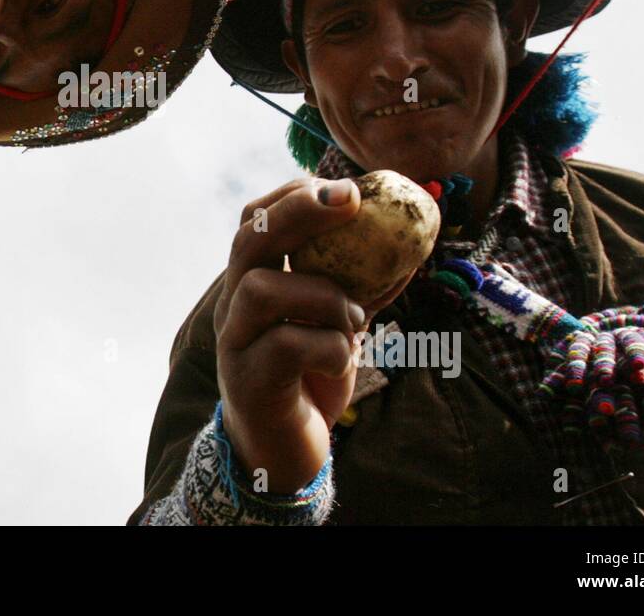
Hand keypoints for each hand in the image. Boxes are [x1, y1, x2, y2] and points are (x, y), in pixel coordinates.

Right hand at [214, 178, 411, 492]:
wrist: (284, 455)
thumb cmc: (309, 381)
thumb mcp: (338, 324)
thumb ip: (360, 286)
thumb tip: (410, 244)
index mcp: (251, 282)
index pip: (253, 220)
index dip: (293, 195)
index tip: (345, 188)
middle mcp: (233, 307)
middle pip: (248, 240)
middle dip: (298, 212)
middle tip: (349, 200)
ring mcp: (234, 344)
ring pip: (262, 290)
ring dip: (323, 295)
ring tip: (355, 318)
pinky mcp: (249, 382)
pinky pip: (287, 345)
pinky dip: (330, 345)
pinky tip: (345, 359)